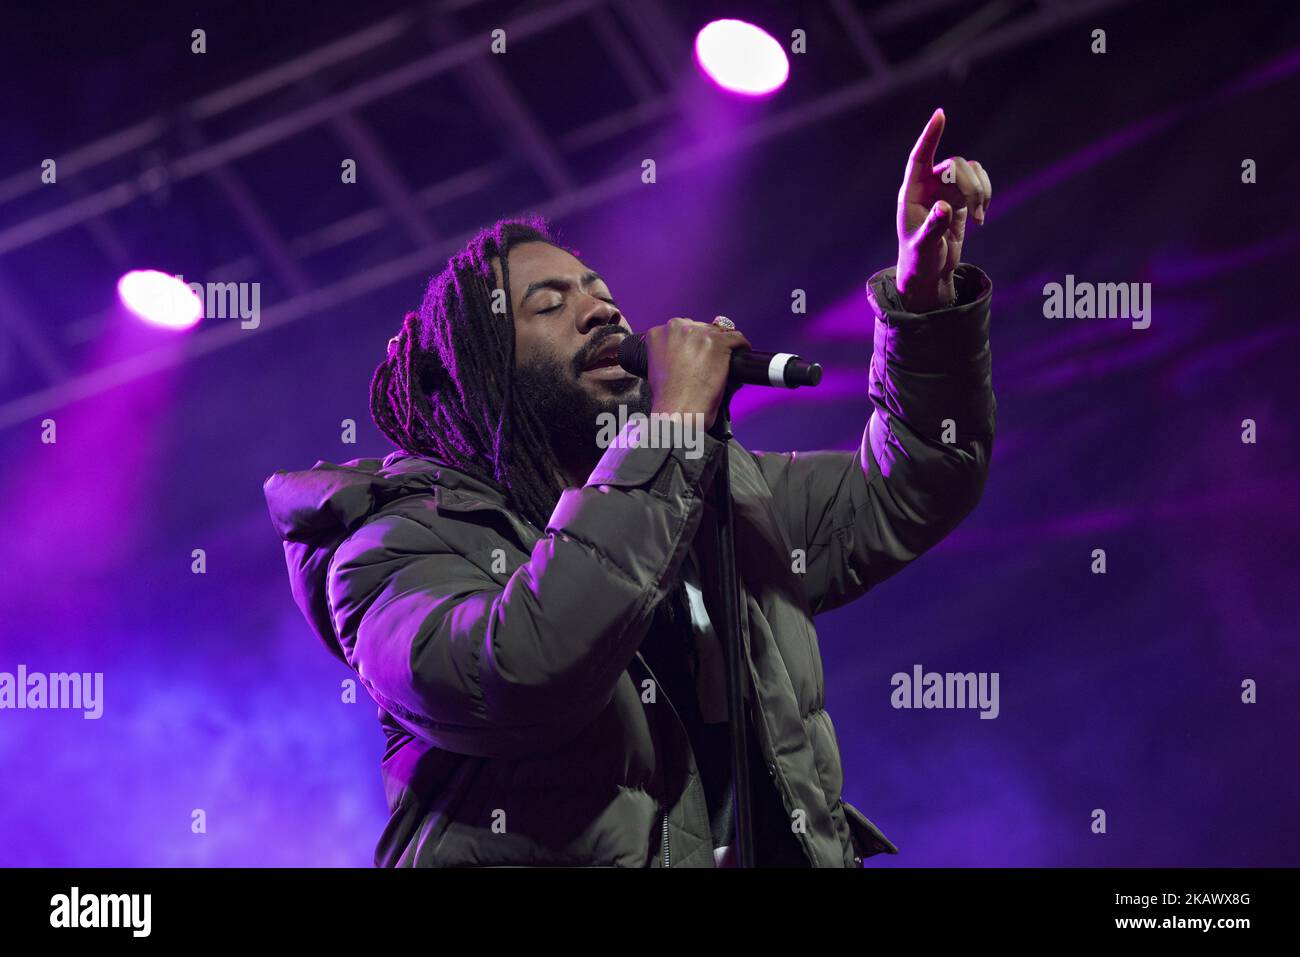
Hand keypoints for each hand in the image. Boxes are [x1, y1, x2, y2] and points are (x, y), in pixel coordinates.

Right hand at [644, 317, 751, 430]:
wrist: (679, 411)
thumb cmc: (668, 398)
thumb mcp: (657, 368)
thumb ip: (669, 352)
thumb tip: (686, 352)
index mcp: (658, 333)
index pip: (681, 328)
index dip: (691, 342)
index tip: (696, 353)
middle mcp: (677, 327)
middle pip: (700, 328)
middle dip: (705, 342)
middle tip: (708, 362)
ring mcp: (698, 334)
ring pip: (718, 332)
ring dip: (722, 345)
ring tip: (723, 362)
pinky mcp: (718, 342)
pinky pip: (736, 337)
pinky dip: (741, 346)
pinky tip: (741, 355)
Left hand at [895, 108, 991, 312]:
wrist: (929, 271)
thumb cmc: (919, 259)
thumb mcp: (923, 247)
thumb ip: (933, 227)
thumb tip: (945, 207)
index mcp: (911, 194)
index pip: (919, 157)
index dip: (930, 136)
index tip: (940, 114)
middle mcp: (927, 186)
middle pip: (954, 165)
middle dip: (970, 184)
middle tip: (976, 210)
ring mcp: (945, 190)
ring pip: (969, 171)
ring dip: (980, 190)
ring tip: (979, 216)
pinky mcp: (960, 197)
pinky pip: (979, 181)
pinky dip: (985, 193)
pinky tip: (981, 215)